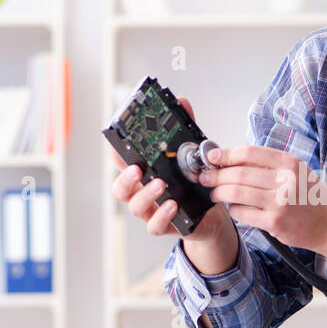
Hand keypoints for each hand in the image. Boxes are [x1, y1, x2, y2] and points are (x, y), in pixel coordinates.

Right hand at [108, 95, 231, 245]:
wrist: (210, 215)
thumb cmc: (193, 184)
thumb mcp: (190, 155)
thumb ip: (184, 130)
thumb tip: (182, 102)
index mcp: (145, 174)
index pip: (123, 162)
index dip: (116, 153)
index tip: (118, 143)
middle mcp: (142, 193)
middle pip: (120, 188)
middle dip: (124, 178)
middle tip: (136, 169)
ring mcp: (152, 211)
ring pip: (135, 207)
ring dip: (145, 195)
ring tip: (160, 185)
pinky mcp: (166, 225)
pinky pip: (155, 226)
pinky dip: (162, 216)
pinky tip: (173, 205)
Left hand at [197, 145, 326, 255]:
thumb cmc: (309, 195)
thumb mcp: (295, 171)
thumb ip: (268, 164)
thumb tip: (231, 159)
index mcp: (289, 163)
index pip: (249, 153)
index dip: (226, 154)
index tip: (212, 157)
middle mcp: (285, 181)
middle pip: (239, 173)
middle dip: (216, 175)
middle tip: (205, 177)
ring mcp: (280, 202)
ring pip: (237, 193)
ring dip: (220, 192)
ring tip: (214, 193)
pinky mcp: (274, 222)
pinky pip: (243, 213)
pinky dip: (233, 210)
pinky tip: (233, 208)